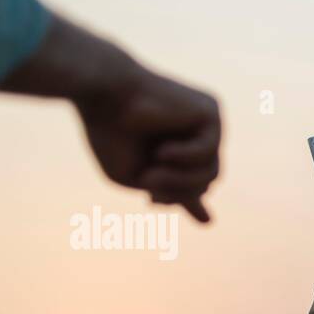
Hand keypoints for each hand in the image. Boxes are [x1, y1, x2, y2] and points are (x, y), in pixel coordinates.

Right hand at [0, 15, 221, 221]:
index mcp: (172, 146)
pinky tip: (163, 150)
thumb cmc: (109, 133)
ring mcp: (203, 122)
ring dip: (181, 182)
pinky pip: (209, 150)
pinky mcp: (210, 110)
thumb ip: (169, 196)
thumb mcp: (135, 178)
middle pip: (204, 182)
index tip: (206, 221)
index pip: (193, 178)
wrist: (102, 92)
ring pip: (211, 173)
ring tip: (150, 175)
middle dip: (178, 192)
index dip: (195, 200)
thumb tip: (210, 221)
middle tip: (151, 192)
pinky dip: (185, 157)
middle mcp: (190, 134)